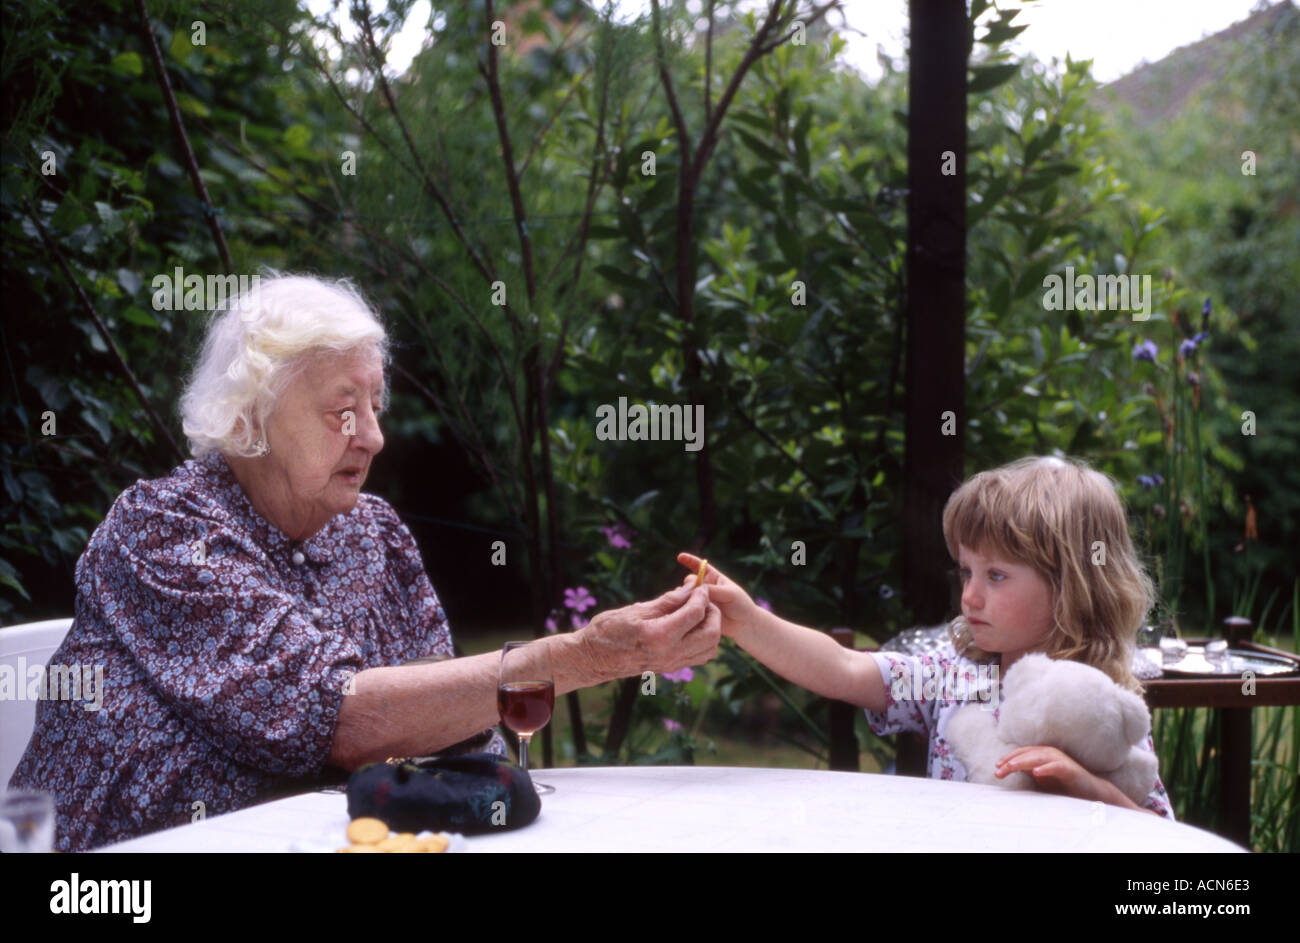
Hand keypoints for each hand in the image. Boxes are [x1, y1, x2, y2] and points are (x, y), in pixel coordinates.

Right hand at [577, 583, 720, 680]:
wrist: (593, 658)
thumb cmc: (607, 630)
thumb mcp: (636, 610)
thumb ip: (667, 601)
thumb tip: (690, 588)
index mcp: (660, 637)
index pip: (695, 614)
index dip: (701, 596)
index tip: (698, 585)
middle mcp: (670, 654)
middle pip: (711, 634)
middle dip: (712, 612)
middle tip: (702, 598)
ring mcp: (672, 664)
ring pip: (710, 648)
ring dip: (711, 627)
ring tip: (697, 611)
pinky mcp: (670, 668)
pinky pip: (699, 656)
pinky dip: (704, 640)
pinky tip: (690, 626)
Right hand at [676, 553, 757, 640]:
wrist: (744, 625)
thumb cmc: (741, 604)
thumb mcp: (729, 593)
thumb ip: (713, 590)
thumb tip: (695, 588)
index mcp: (713, 578)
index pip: (699, 566)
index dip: (689, 560)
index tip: (680, 557)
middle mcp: (705, 588)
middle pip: (689, 582)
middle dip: (689, 585)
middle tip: (695, 594)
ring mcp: (701, 600)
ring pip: (687, 595)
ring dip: (687, 598)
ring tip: (695, 605)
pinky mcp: (699, 613)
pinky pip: (688, 609)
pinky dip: (688, 609)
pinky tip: (692, 613)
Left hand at [996, 745, 1097, 800]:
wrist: (1088, 792)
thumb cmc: (1062, 784)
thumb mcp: (1040, 777)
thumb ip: (1026, 771)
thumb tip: (1005, 769)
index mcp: (1041, 754)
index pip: (1020, 753)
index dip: (1008, 758)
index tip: (996, 767)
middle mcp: (1049, 753)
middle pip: (1026, 754)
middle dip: (1010, 761)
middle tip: (998, 770)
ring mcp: (1059, 760)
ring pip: (1038, 757)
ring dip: (1023, 761)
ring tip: (1011, 767)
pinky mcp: (1069, 769)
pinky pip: (1056, 766)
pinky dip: (1046, 768)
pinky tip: (1036, 772)